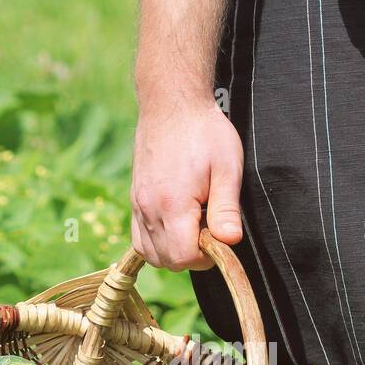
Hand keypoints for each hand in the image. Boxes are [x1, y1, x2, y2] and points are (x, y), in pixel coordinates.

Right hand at [131, 95, 243, 270]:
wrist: (171, 104)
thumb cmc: (204, 132)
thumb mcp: (227, 168)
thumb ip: (226, 209)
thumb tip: (229, 241)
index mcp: (172, 204)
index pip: (184, 257)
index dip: (206, 257)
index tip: (220, 237)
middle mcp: (149, 208)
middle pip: (167, 261)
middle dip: (192, 256)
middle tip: (210, 231)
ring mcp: (138, 205)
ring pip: (151, 254)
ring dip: (174, 252)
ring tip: (195, 228)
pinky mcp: (135, 200)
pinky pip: (140, 239)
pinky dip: (158, 243)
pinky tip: (177, 227)